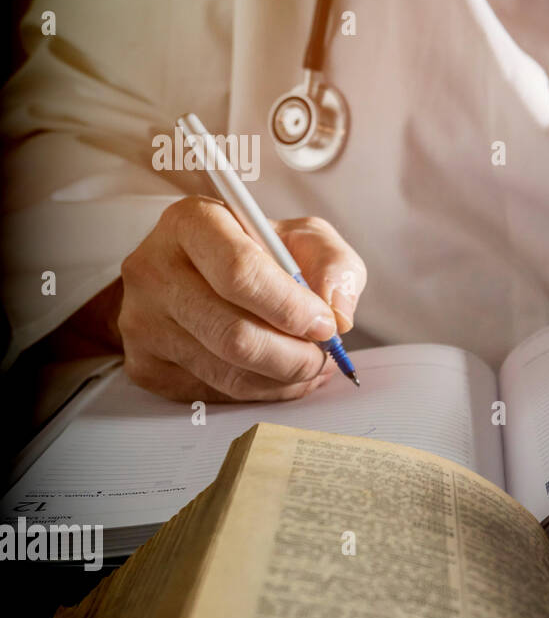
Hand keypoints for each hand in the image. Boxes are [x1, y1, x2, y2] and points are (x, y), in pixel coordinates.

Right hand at [117, 196, 365, 401]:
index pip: (240, 274)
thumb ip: (334, 264)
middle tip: (323, 356)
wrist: (201, 274)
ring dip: (283, 379)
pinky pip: (215, 394)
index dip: (292, 309)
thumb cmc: (258, 253)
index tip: (325, 325)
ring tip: (309, 365)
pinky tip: (278, 374)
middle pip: (233, 335)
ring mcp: (142, 320)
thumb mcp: (305, 238)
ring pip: (227, 374)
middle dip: (295, 356)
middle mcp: (155, 270)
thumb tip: (337, 312)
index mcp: (192, 223)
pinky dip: (261, 392)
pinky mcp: (145, 364)